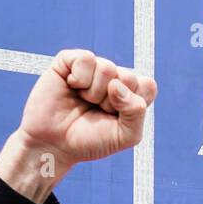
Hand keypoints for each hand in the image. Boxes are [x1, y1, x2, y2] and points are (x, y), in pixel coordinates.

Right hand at [0, 49, 156, 202]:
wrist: (54, 145)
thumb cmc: (90, 142)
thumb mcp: (124, 136)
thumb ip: (136, 113)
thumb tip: (117, 84)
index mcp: (130, 94)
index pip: (148, 86)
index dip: (134, 104)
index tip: (118, 119)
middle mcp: (113, 78)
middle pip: (129, 77)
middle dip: (113, 102)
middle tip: (98, 112)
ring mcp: (92, 68)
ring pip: (107, 68)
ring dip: (94, 93)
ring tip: (83, 101)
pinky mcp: (70, 61)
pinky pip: (86, 58)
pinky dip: (80, 78)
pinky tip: (72, 87)